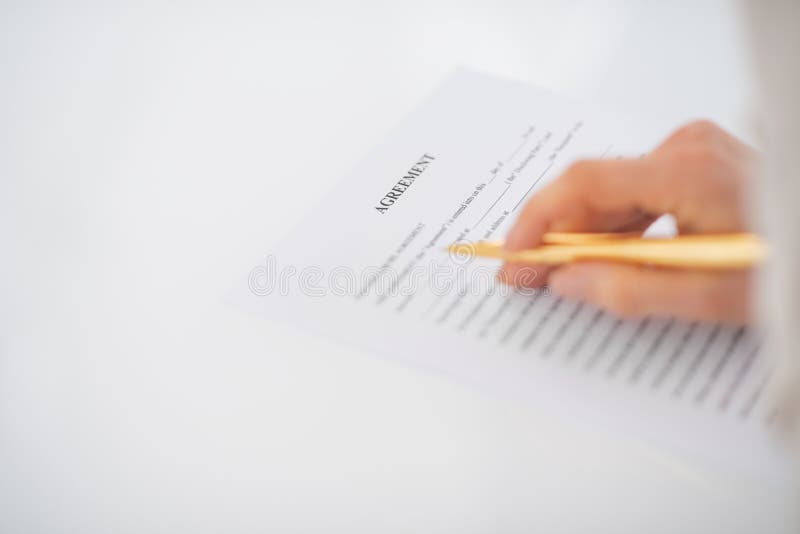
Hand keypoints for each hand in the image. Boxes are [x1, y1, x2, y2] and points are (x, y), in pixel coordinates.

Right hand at [498, 120, 757, 324]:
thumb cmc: (783, 268)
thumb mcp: (710, 295)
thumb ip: (630, 291)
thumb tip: (566, 282)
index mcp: (685, 172)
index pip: (585, 182)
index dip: (539, 217)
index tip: (514, 253)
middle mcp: (683, 148)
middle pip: (595, 189)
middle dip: (557, 235)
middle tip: (528, 275)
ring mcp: (690, 150)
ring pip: (613, 192)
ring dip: (585, 232)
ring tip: (561, 272)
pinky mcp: (693, 160)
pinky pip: (635, 191)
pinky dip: (614, 224)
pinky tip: (606, 253)